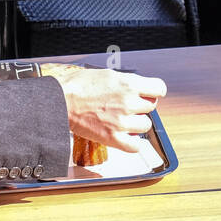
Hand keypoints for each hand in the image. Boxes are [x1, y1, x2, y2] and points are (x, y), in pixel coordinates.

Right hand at [47, 65, 166, 153]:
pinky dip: (133, 143)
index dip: (155, 91)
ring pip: (146, 125)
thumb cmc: (78, 85)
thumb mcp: (107, 74)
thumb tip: (137, 87)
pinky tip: (126, 137)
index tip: (150, 94)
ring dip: (137, 124)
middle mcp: (128, 102)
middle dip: (142, 106)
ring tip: (124, 120)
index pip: (159, 88)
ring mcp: (122, 121)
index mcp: (129, 83)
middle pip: (151, 107)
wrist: (60, 100)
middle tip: (128, 106)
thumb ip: (126, 82)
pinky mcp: (112, 138)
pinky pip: (135, 146)